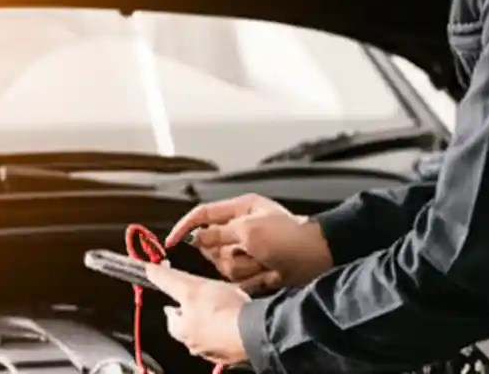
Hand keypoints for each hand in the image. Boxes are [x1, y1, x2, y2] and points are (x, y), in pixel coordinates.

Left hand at [146, 262, 249, 366]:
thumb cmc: (222, 310)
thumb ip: (168, 279)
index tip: (183, 292)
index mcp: (181, 331)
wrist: (255, 330)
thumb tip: (148, 269)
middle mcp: (194, 345)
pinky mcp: (233, 353)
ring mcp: (215, 351)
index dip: (177, 301)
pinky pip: (226, 340)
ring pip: (208, 333)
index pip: (171, 315)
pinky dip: (228, 330)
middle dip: (196, 312)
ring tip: (225, 306)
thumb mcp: (190, 287)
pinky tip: (237, 319)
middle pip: (190, 325)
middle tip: (207, 297)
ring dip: (213, 322)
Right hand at [166, 194, 333, 292]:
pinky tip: (269, 275)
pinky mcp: (255, 269)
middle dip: (226, 254)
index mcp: (240, 210)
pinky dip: (252, 279)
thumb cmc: (289, 237)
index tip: (171, 243)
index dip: (184, 227)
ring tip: (264, 264)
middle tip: (248, 252)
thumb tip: (196, 238)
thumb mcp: (250, 230)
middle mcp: (240, 229)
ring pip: (223, 266)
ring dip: (243, 268)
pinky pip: (238, 279)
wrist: (317, 259)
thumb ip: (220, 233)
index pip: (202, 214)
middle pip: (210, 245)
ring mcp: (248, 250)